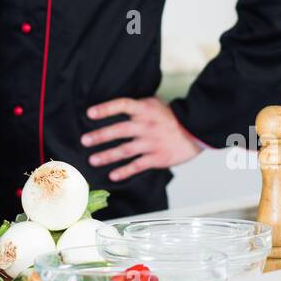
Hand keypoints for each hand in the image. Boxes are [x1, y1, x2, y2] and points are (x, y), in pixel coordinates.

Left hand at [82, 96, 202, 180]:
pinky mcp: (157, 158)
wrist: (195, 131)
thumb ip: (136, 105)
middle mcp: (146, 126)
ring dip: (107, 156)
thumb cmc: (171, 117)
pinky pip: (137, 165)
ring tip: (92, 160)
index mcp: (144, 110)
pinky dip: (124, 171)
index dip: (105, 109)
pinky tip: (113, 176)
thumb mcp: (154, 104)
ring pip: (125, 150)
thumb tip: (115, 105)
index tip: (90, 113)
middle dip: (100, 136)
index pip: (122, 105)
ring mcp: (151, 143)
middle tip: (84, 140)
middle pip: (120, 130)